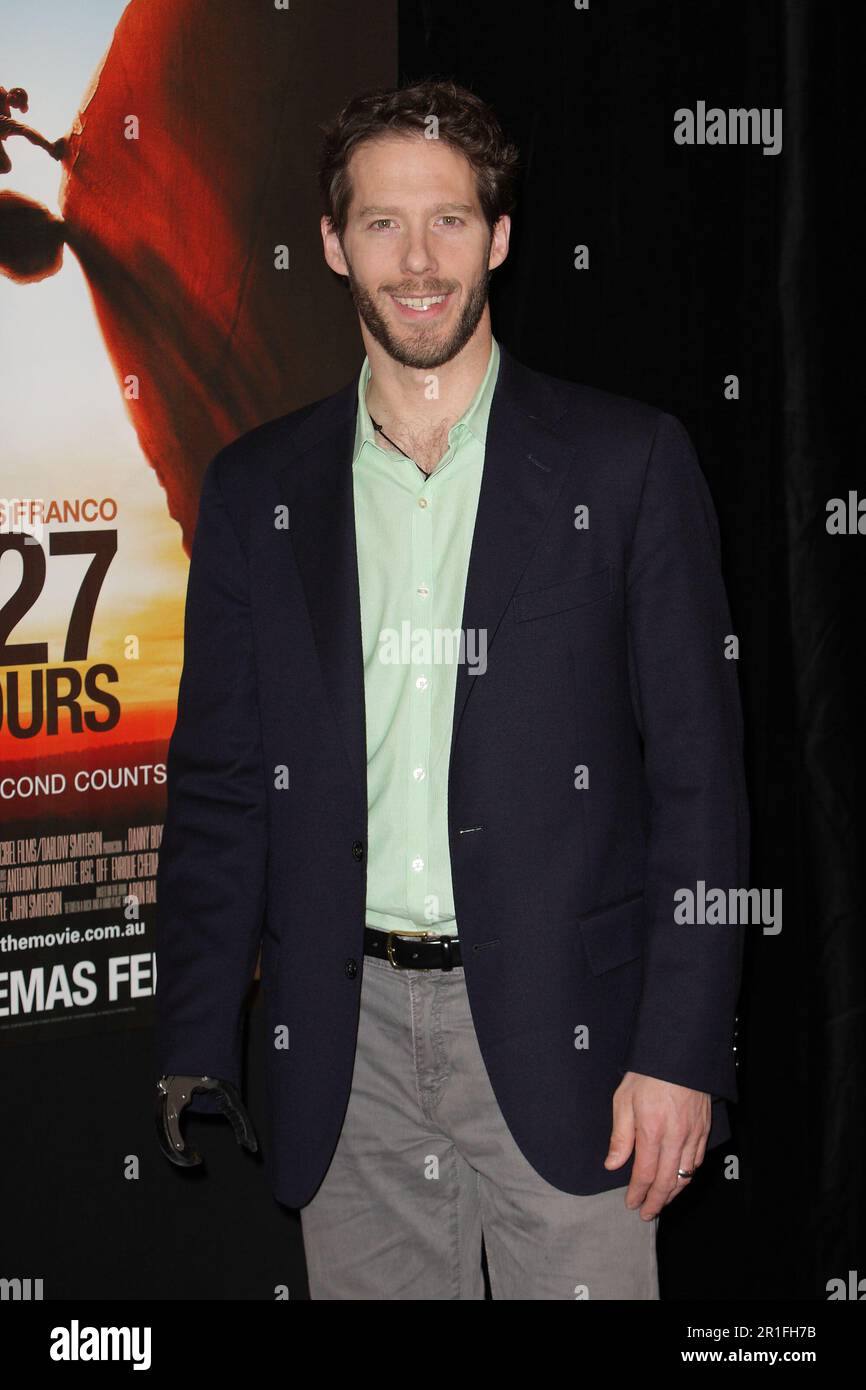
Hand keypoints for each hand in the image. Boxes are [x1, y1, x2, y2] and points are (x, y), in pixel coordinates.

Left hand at [604, 1071, 710, 1219]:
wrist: (680, 1052)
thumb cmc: (648, 1072)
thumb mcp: (623, 1099)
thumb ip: (620, 1136)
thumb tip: (613, 1164)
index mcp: (653, 1130)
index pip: (646, 1174)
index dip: (638, 1193)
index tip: (631, 1203)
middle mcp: (676, 1137)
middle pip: (668, 1181)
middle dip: (656, 1202)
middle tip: (646, 1213)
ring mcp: (693, 1133)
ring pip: (686, 1174)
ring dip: (673, 1192)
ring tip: (661, 1201)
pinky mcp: (704, 1128)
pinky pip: (698, 1160)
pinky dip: (688, 1175)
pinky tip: (680, 1178)